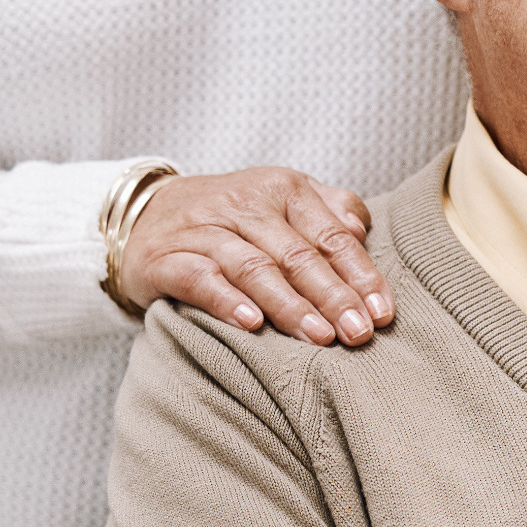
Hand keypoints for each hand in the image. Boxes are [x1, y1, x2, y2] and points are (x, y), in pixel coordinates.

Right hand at [123, 168, 394, 346]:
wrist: (144, 214)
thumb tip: (363, 231)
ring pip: (254, 267)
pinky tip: (251, 324)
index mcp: (284, 189)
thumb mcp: (284, 202)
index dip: (361, 275)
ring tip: (319, 336)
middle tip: (358, 334)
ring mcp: (203, 229)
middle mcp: (245, 203)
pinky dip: (226, 300)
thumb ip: (329, 211)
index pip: (332, 236)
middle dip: (334, 297)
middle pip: (298, 255)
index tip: (382, 313)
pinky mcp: (165, 257)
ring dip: (289, 305)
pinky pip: (200, 278)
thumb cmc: (233, 219)